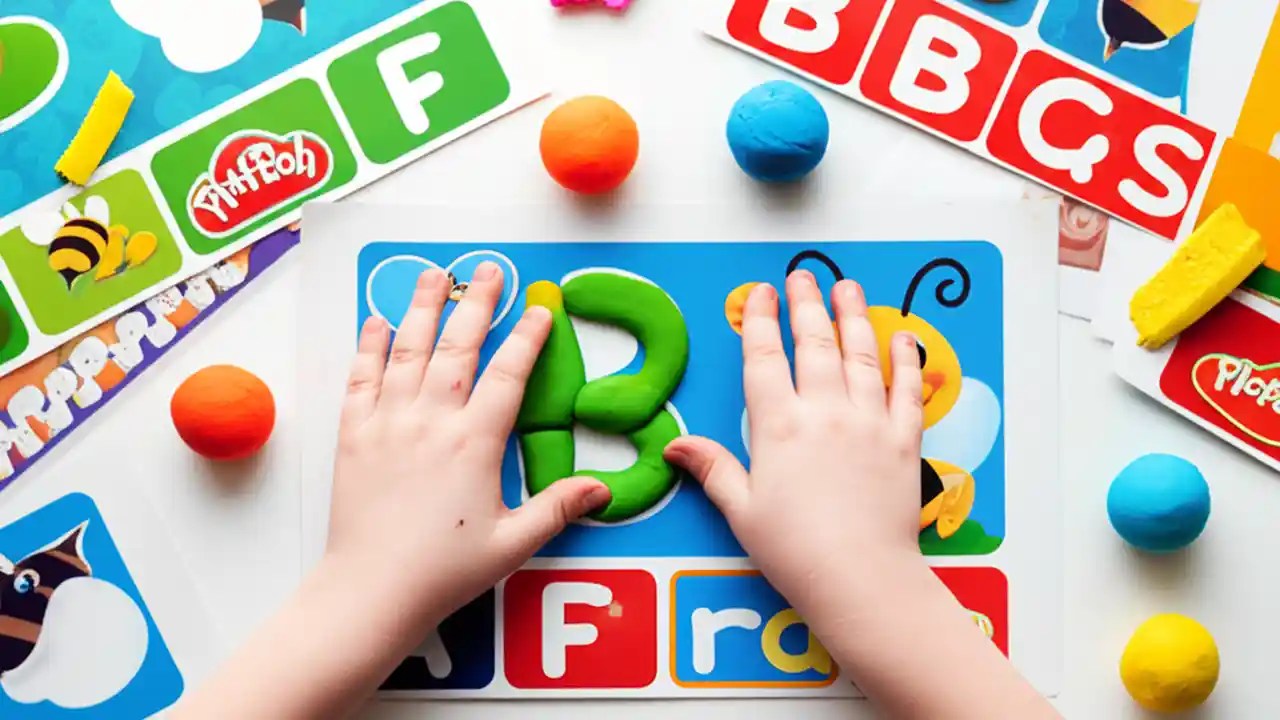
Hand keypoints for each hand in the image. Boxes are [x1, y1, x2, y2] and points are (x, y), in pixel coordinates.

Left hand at [326, 262, 609, 632]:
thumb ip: (557, 508)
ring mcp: (387, 424)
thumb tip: (604, 488)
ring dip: (422, 308)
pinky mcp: (353, 436)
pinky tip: (375, 322)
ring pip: (407, 351)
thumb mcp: (513, 543)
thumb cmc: (444, 571)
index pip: (508, 375)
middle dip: (476, 303)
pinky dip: (368, 346)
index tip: (540, 309)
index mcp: (474, 443)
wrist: (370, 591)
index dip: (527, 338)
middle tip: (487, 269)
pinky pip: (360, 379)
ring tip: (434, 275)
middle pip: (457, 347)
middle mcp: (431, 422)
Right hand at [664, 271, 924, 631]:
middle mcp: (825, 413)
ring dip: (853, 317)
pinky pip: (908, 390)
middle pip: (813, 344)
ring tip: (848, 289)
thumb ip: (713, 468)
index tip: (759, 294)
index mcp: (779, 427)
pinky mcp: (904, 442)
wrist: (860, 579)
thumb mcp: (742, 509)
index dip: (758, 320)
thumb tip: (675, 444)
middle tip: (803, 276)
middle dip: (806, 304)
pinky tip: (904, 338)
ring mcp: (869, 423)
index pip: (764, 358)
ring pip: (861, 355)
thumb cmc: (795, 551)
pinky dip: (906, 361)